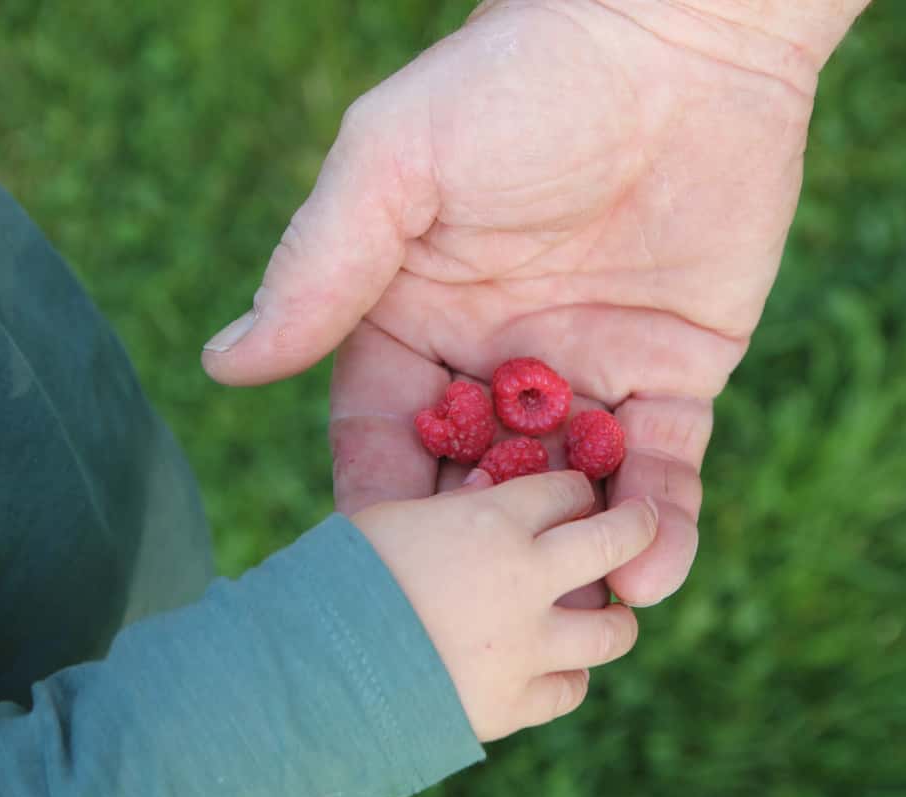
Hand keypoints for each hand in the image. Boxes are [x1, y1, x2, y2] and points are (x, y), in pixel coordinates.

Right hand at [204, 0, 850, 604]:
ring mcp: (585, 373)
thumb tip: (225, 363)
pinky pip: (664, 467)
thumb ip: (320, 269)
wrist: (680, 40)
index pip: (380, 434)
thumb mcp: (394, 166)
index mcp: (414, 318)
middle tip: (488, 629)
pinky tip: (654, 566)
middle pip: (473, 485)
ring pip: (570, 495)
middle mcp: (495, 359)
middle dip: (480, 557)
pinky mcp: (677, 375)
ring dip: (575, 559)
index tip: (383, 579)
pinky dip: (662, 521)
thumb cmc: (520, 87)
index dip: (379, 505)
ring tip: (584, 613)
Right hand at [351, 469, 658, 741]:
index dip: (573, 489)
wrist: (313, 668)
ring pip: (612, 628)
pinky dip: (567, 676)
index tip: (577, 493)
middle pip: (614, 541)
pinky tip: (557, 669)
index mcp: (492, 520)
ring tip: (610, 615)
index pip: (563, 490)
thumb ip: (444, 502)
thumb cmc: (337, 575)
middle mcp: (528, 577)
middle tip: (639, 526)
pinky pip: (569, 688)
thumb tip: (483, 487)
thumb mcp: (386, 514)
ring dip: (614, 617)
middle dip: (635, 526)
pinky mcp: (514, 704)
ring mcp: (529, 645)